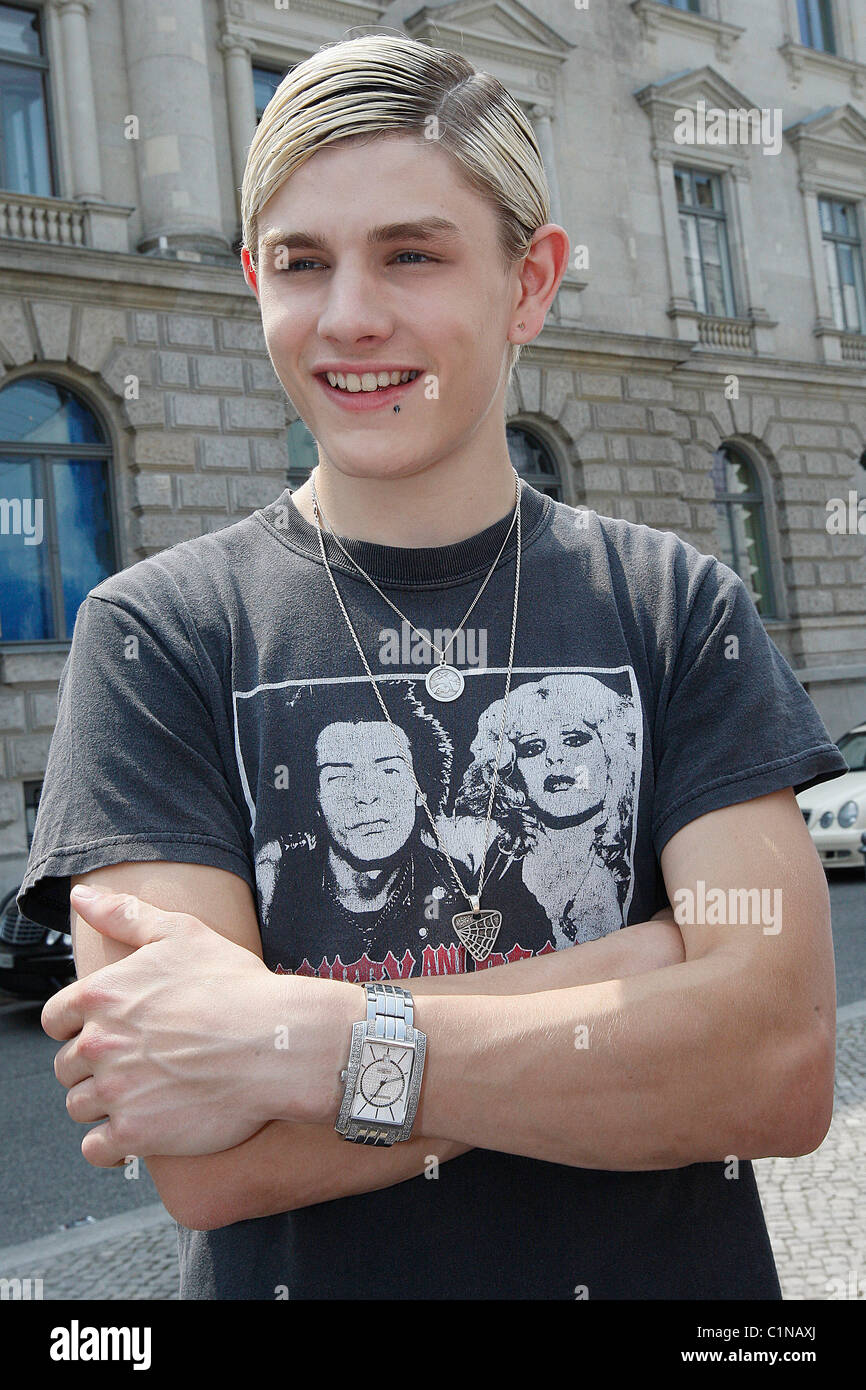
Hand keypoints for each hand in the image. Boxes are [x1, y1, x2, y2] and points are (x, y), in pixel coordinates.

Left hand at [42, 885, 356, 1166]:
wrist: (277, 1043)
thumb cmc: (235, 986)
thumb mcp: (180, 932)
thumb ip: (124, 914)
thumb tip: (82, 897)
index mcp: (101, 996)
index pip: (55, 1020)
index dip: (79, 1027)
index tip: (107, 1032)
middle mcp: (99, 1044)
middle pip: (67, 1066)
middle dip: (95, 1066)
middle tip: (136, 1063)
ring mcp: (115, 1092)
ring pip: (80, 1107)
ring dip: (104, 1104)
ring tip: (142, 1094)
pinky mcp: (136, 1133)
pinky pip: (98, 1149)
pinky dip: (111, 1146)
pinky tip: (138, 1130)